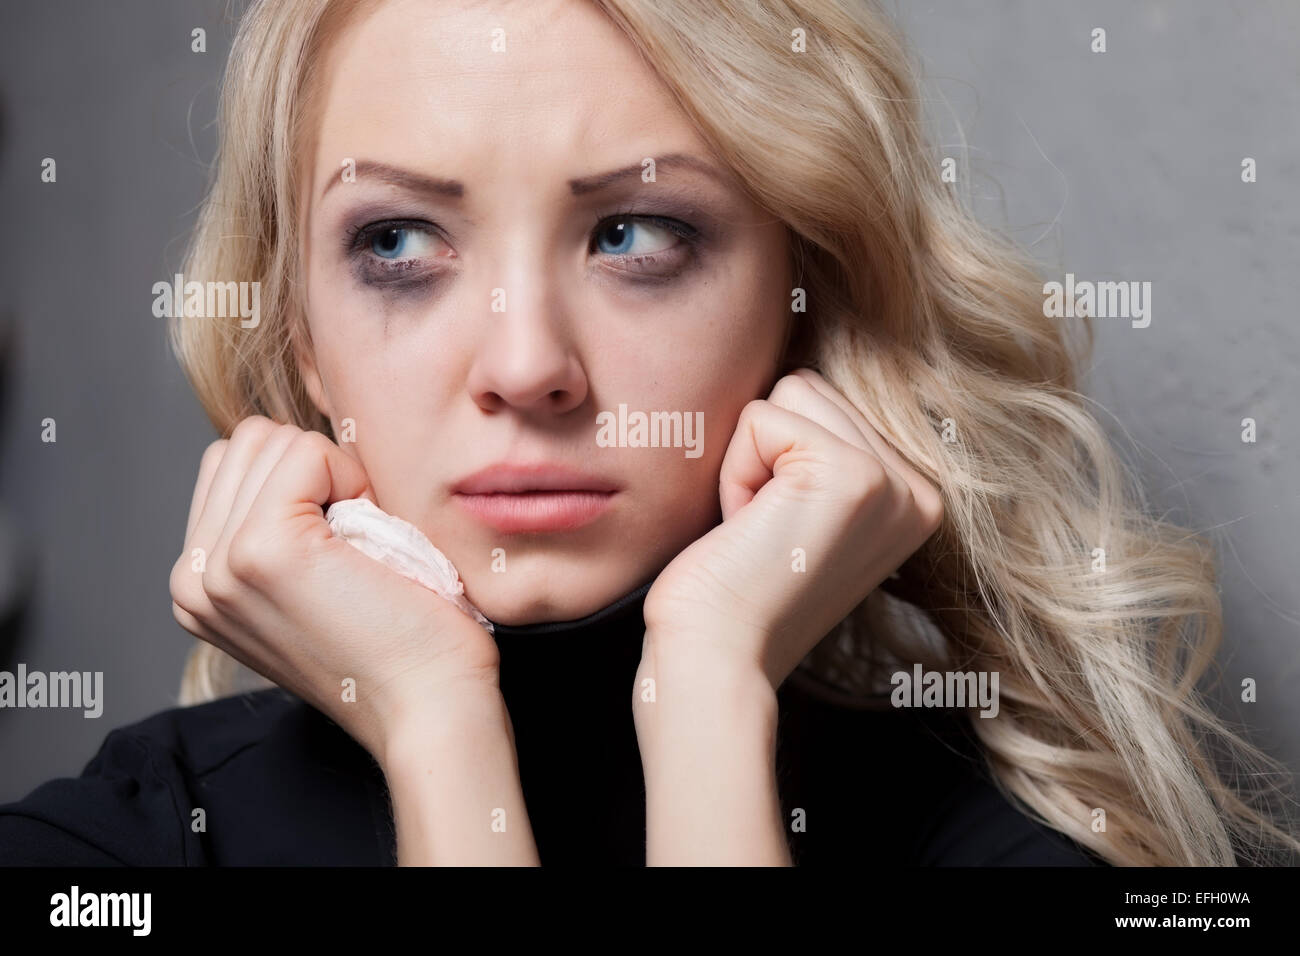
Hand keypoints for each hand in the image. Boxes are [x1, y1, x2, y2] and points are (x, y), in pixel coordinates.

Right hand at [170, 416, 502, 761]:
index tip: (343, 549)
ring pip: (271, 440)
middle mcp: (192, 580)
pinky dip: (353, 478)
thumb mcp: (313, 580)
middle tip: (358, 544)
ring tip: (360, 547)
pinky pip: (306, 453)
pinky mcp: (262, 551)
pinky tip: (371, 541)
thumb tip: (290, 451)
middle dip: (315, 471)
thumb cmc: (403, 641)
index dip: (305, 482)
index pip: (232, 464)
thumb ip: (276, 526)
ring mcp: (219, 566)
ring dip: (334, 476)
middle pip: (246, 443)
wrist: (432, 705)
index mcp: (198, 587)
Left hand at [641, 368, 944, 691]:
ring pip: (788, 392)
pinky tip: (750, 529)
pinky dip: (735, 473)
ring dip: (749, 460)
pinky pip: (760, 418)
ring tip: (760, 528)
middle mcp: (918, 489)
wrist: (717, 656)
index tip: (779, 532)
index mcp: (914, 496)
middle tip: (765, 531)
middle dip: (764, 453)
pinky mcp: (850, 473)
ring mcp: (891, 481)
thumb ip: (822, 450)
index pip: (827, 401)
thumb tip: (798, 378)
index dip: (776, 459)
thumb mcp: (801, 510)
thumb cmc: (735, 586)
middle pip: (809, 387)